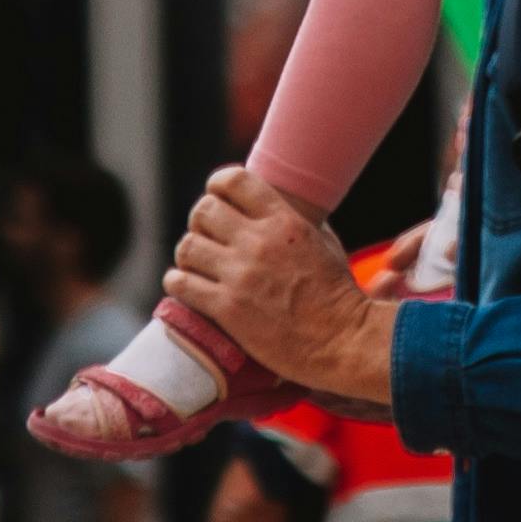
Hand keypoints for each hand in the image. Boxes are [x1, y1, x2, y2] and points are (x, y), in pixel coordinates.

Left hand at [166, 169, 400, 412]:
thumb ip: (297, 220)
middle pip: (203, 210)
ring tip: (196, 264)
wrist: (342, 340)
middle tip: (206, 236)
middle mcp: (258, 242)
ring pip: (187, 247)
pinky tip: (187, 286)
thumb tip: (278, 206)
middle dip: (200, 221)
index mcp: (283, 221)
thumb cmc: (337, 293)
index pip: (233, 181)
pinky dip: (178, 282)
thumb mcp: (324, 242)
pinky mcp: (227, 309)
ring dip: (188, 254)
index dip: (218, 186)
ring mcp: (240, 276)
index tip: (217, 197)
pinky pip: (181, 284)